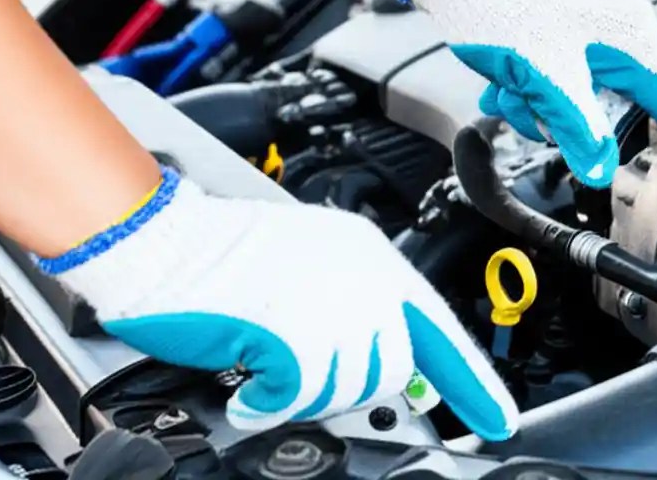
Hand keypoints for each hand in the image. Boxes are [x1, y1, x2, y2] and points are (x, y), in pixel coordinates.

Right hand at [39, 167, 516, 438]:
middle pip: (393, 369)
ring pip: (349, 388)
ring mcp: (336, 308)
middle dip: (348, 384)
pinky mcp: (299, 337)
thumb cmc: (214, 253)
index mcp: (373, 256)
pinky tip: (246, 380)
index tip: (498, 417)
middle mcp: (366, 278)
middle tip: (297, 368)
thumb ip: (352, 302)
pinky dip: (268, 402)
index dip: (474, 380)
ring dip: (303, 390)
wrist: (158, 240)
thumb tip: (376, 355)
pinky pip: (300, 399)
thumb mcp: (307, 263)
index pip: (442, 328)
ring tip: (265, 360)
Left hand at [401, 0, 656, 201]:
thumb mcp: (543, 74)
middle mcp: (617, 30)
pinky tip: (499, 83)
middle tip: (538, 107)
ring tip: (507, 87)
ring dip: (540, 109)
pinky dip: (527, 94)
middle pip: (620, 107)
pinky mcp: (556, 31)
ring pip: (579, 101)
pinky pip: (555, 84)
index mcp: (630, 35)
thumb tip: (601, 168)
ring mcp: (586, 29)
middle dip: (574, 123)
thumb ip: (578, 126)